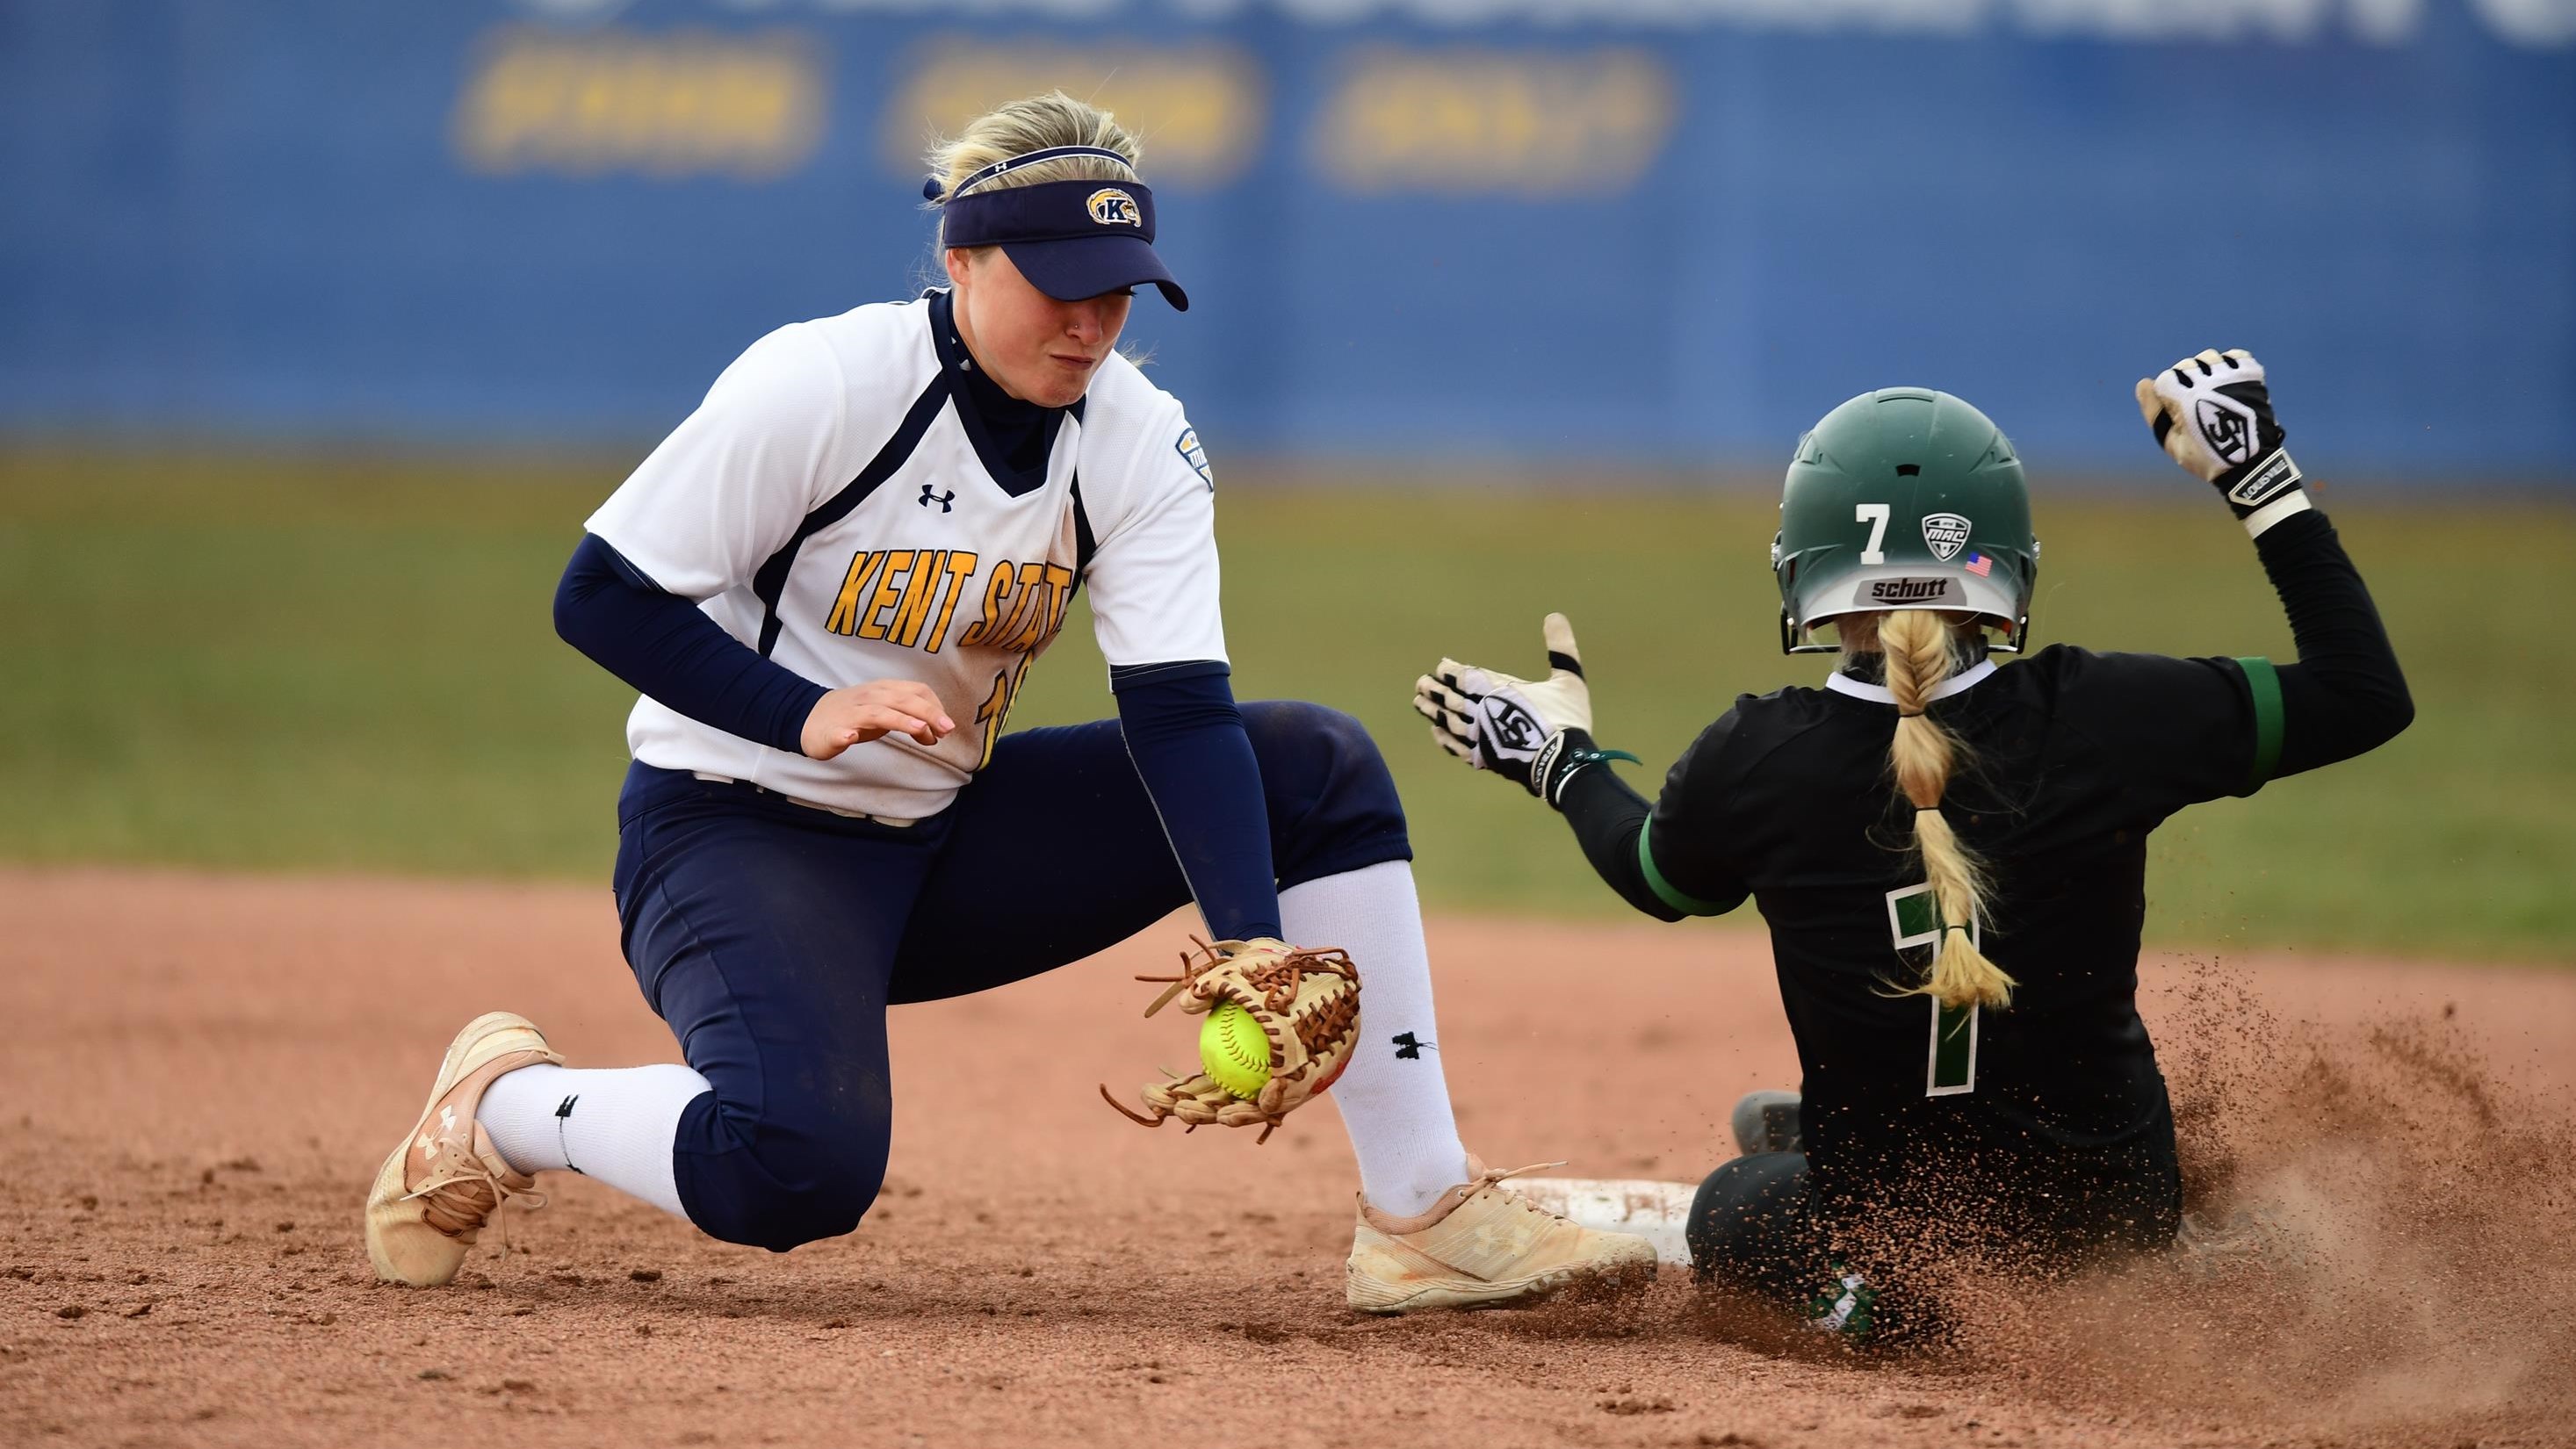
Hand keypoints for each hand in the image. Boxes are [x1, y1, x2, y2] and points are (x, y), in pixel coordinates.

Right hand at [800, 679, 954, 759]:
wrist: (810, 719)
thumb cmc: (854, 717)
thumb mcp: (885, 714)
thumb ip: (909, 719)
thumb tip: (935, 732)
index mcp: (884, 691)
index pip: (916, 691)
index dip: (935, 706)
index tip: (946, 726)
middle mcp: (869, 698)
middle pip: (902, 700)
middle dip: (928, 713)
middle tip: (946, 729)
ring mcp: (850, 713)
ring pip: (876, 713)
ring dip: (898, 719)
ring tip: (918, 729)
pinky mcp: (832, 730)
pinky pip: (838, 731)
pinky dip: (844, 734)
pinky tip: (849, 737)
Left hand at [1413, 613, 1596, 796]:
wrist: (1563, 763)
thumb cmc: (1567, 719)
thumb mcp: (1568, 679)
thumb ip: (1560, 648)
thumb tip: (1555, 615)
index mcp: (1500, 690)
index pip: (1467, 678)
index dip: (1452, 672)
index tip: (1441, 667)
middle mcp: (1483, 711)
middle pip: (1452, 698)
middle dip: (1435, 690)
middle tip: (1420, 684)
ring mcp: (1481, 736)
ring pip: (1449, 721)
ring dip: (1433, 711)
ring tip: (1418, 703)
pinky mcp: (1484, 758)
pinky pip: (1457, 747)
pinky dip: (1444, 739)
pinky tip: (1436, 734)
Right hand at [2135, 348, 2308, 528]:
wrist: (2251, 463)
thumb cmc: (2207, 457)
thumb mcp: (2171, 442)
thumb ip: (2154, 412)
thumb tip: (2143, 384)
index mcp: (2186, 399)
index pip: (2166, 379)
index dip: (2167, 395)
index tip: (2176, 411)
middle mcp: (2208, 382)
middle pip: (2186, 366)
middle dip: (2185, 382)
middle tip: (2195, 406)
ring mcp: (2231, 377)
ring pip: (2209, 358)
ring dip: (2206, 370)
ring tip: (2212, 391)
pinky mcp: (2251, 376)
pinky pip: (2236, 356)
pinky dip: (2230, 364)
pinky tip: (2228, 382)